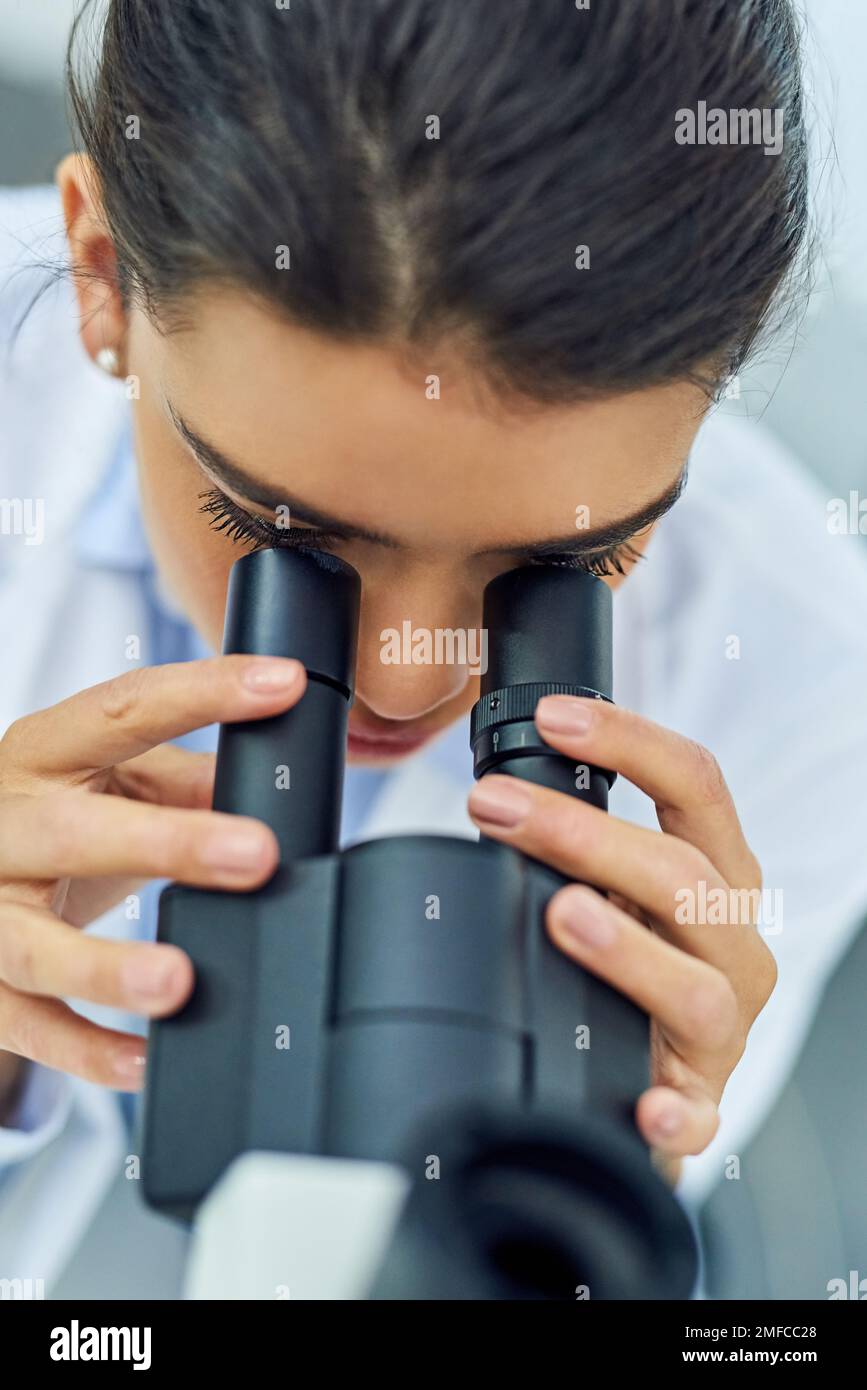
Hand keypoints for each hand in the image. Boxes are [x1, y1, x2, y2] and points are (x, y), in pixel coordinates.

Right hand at [0, 655, 304, 1102]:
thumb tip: (276, 781)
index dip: (204, 692)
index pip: (122, 709)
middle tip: (255, 854)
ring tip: (178, 983)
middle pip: (74, 831)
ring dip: (105, 968)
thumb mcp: (111, 783)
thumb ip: (188, 781)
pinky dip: (85, 1050)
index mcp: (42, 753)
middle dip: (167, 843)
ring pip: (31, 944)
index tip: (281, 686)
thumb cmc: (52, 819)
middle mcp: (3, 823)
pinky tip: (143, 1060)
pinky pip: (27, 1027)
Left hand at [467, 693, 775, 1182]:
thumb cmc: (629, 971)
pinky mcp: (701, 1105)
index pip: (695, 785)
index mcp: (715, 877)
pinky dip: (674, 1108)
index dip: (629, 740)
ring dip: (629, 948)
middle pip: (681, 873)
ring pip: (697, 985)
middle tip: (494, 809)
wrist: (655, 1082)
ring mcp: (723, 1028)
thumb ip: (579, 849)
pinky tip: (643, 1102)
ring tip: (566, 918)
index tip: (553, 718)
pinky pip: (698, 1113)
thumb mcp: (620, 892)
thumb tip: (496, 794)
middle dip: (581, 832)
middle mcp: (732, 944)